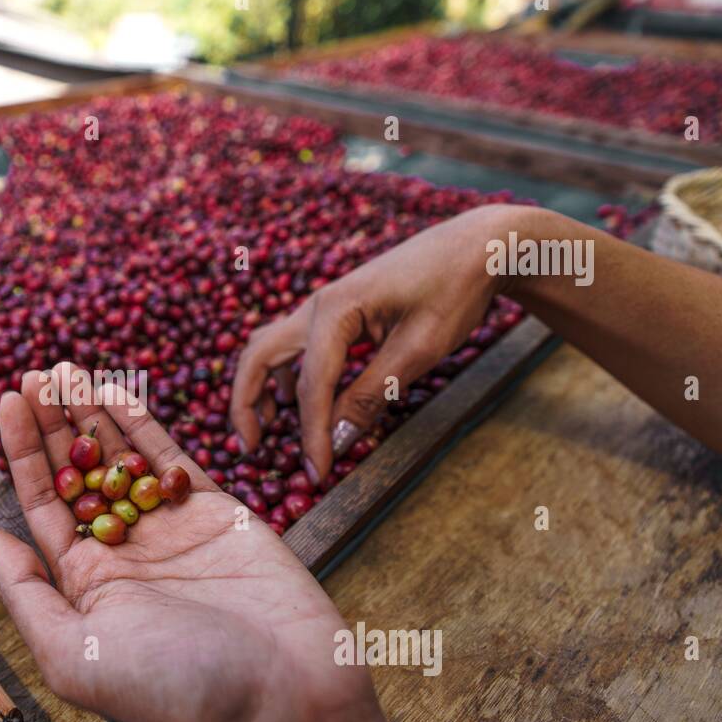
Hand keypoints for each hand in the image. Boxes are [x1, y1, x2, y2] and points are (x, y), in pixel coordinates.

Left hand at [0, 363, 445, 721]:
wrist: (282, 702)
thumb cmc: (174, 690)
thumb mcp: (73, 654)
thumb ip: (27, 594)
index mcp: (86, 586)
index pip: (43, 504)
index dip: (24, 451)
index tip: (6, 402)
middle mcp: (124, 554)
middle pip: (78, 472)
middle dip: (54, 423)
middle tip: (33, 374)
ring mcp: (172, 530)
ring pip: (122, 457)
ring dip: (92, 414)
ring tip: (64, 370)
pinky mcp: (219, 514)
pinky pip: (174, 458)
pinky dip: (144, 424)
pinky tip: (116, 392)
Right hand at [230, 205, 507, 486]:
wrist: (476, 247)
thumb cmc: (452, 291)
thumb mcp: (418, 349)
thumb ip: (371, 395)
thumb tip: (337, 440)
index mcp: (334, 311)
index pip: (311, 385)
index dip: (311, 435)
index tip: (316, 474)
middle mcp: (317, 306)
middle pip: (258, 356)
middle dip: (245, 404)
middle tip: (250, 448)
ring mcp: (323, 306)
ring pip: (267, 347)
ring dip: (257, 388)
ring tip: (266, 430)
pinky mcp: (336, 312)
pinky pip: (293, 345)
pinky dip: (283, 375)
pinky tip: (294, 400)